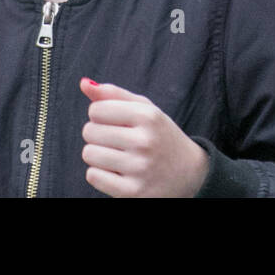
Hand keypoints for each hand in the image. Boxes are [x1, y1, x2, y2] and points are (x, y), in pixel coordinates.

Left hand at [79, 77, 210, 196]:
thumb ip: (114, 94)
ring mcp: (139, 169)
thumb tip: (83, 83)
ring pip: (89, 154)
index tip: (115, 122)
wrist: (191, 174)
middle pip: (89, 131)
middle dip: (98, 135)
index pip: (96, 110)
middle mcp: (145, 141)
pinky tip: (118, 172)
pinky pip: (92, 176)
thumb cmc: (160, 136)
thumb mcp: (145, 109)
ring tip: (118, 156)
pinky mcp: (132, 192)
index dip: (101, 115)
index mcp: (148, 116)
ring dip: (97, 155)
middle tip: (118, 140)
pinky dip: (100, 174)